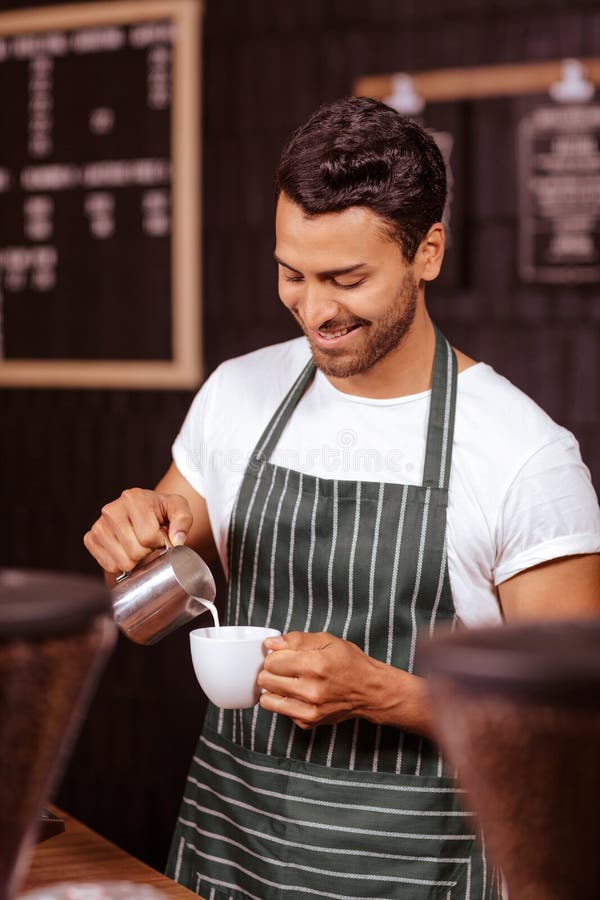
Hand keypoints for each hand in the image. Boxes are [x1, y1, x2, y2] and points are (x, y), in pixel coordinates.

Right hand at [83, 487, 192, 573]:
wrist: (142, 512)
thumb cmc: (161, 511)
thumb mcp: (178, 509)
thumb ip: (183, 521)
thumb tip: (177, 541)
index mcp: (133, 498)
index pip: (148, 537)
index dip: (160, 542)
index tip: (161, 535)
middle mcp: (111, 509)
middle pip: (135, 552)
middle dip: (148, 551)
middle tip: (149, 541)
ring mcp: (98, 525)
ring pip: (122, 562)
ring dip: (135, 560)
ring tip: (138, 545)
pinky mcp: (90, 539)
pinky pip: (109, 565)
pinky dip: (121, 564)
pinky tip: (126, 550)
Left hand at [257, 631, 383, 729]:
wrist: (370, 691)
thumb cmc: (350, 664)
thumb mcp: (327, 640)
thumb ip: (296, 639)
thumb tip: (270, 643)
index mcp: (315, 665)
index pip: (271, 662)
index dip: (274, 655)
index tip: (283, 655)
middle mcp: (311, 690)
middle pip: (266, 680)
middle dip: (271, 671)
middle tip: (285, 668)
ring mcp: (309, 710)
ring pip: (267, 700)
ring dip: (273, 688)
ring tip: (287, 681)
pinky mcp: (308, 722)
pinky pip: (280, 712)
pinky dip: (284, 701)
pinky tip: (298, 693)